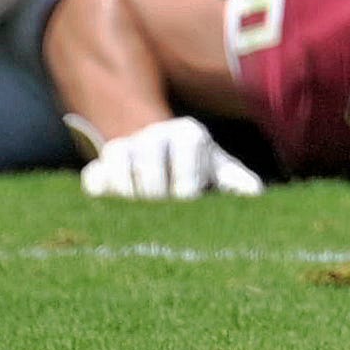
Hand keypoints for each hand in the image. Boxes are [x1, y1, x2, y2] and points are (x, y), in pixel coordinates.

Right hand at [75, 115, 265, 200]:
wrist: (165, 161)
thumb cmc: (199, 173)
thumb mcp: (220, 174)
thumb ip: (236, 182)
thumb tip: (255, 194)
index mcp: (189, 133)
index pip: (185, 155)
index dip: (187, 186)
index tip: (189, 204)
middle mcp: (155, 134)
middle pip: (148, 161)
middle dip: (157, 196)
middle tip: (164, 216)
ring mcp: (126, 146)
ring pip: (118, 160)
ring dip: (128, 194)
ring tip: (142, 215)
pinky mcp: (101, 165)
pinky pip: (94, 176)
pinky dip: (100, 193)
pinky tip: (112, 209)